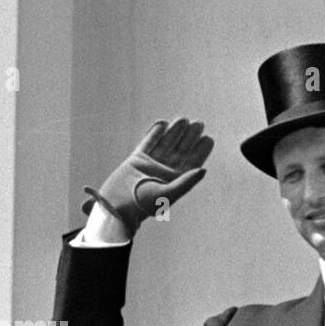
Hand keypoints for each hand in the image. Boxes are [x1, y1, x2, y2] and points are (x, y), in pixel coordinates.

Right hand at [84, 117, 214, 234]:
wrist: (117, 205)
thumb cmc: (143, 205)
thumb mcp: (168, 194)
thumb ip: (186, 182)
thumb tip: (203, 170)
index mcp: (175, 181)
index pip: (191, 163)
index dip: (200, 151)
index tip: (208, 138)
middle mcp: (164, 172)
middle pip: (180, 151)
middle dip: (190, 137)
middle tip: (198, 124)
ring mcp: (151, 165)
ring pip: (165, 145)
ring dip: (175, 132)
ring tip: (183, 120)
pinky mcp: (137, 159)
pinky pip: (148, 144)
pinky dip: (154, 134)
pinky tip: (163, 124)